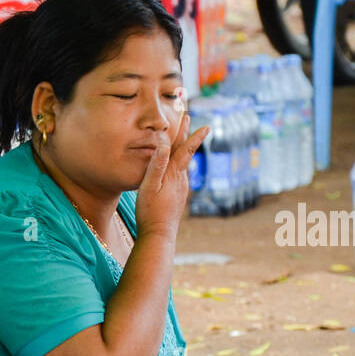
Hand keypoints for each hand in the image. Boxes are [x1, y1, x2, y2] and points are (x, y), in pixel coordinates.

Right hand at [134, 112, 209, 242]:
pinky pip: (178, 176)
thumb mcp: (148, 186)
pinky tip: (173, 168)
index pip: (185, 149)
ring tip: (180, 141)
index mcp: (174, 174)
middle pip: (184, 153)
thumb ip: (156, 165)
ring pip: (181, 165)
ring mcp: (181, 189)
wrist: (159, 234)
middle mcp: (181, 179)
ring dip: (181, 150)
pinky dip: (177, 165)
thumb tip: (163, 144)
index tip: (206, 125)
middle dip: (187, 136)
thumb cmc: (150, 211)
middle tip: (190, 121)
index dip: (193, 135)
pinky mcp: (178, 197)